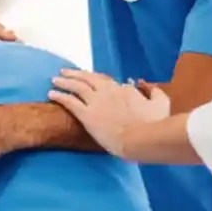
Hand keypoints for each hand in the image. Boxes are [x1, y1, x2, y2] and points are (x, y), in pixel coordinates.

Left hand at [48, 68, 169, 157]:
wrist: (141, 138)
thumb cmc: (154, 123)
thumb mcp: (161, 103)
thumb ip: (153, 91)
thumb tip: (144, 83)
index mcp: (122, 88)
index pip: (106, 81)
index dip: (97, 80)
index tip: (92, 80)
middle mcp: (106, 91)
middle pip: (87, 78)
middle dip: (75, 74)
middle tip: (65, 72)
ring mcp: (95, 102)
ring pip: (76, 86)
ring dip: (64, 81)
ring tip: (55, 79)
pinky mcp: (86, 115)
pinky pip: (69, 102)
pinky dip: (59, 96)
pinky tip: (51, 94)